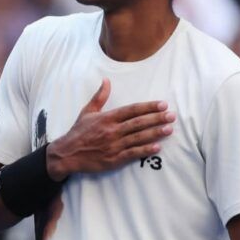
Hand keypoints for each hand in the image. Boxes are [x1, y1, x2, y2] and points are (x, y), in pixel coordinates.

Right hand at [46, 79, 174, 179]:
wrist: (67, 154)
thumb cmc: (78, 132)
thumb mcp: (87, 111)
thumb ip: (100, 96)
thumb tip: (106, 80)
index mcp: (107, 118)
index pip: (132, 110)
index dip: (148, 107)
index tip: (162, 104)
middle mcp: (112, 130)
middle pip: (138, 123)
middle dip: (156, 119)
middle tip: (171, 116)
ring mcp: (114, 145)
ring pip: (138, 138)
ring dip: (155, 133)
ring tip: (169, 129)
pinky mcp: (113, 159)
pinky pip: (132, 154)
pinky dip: (145, 151)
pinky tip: (157, 148)